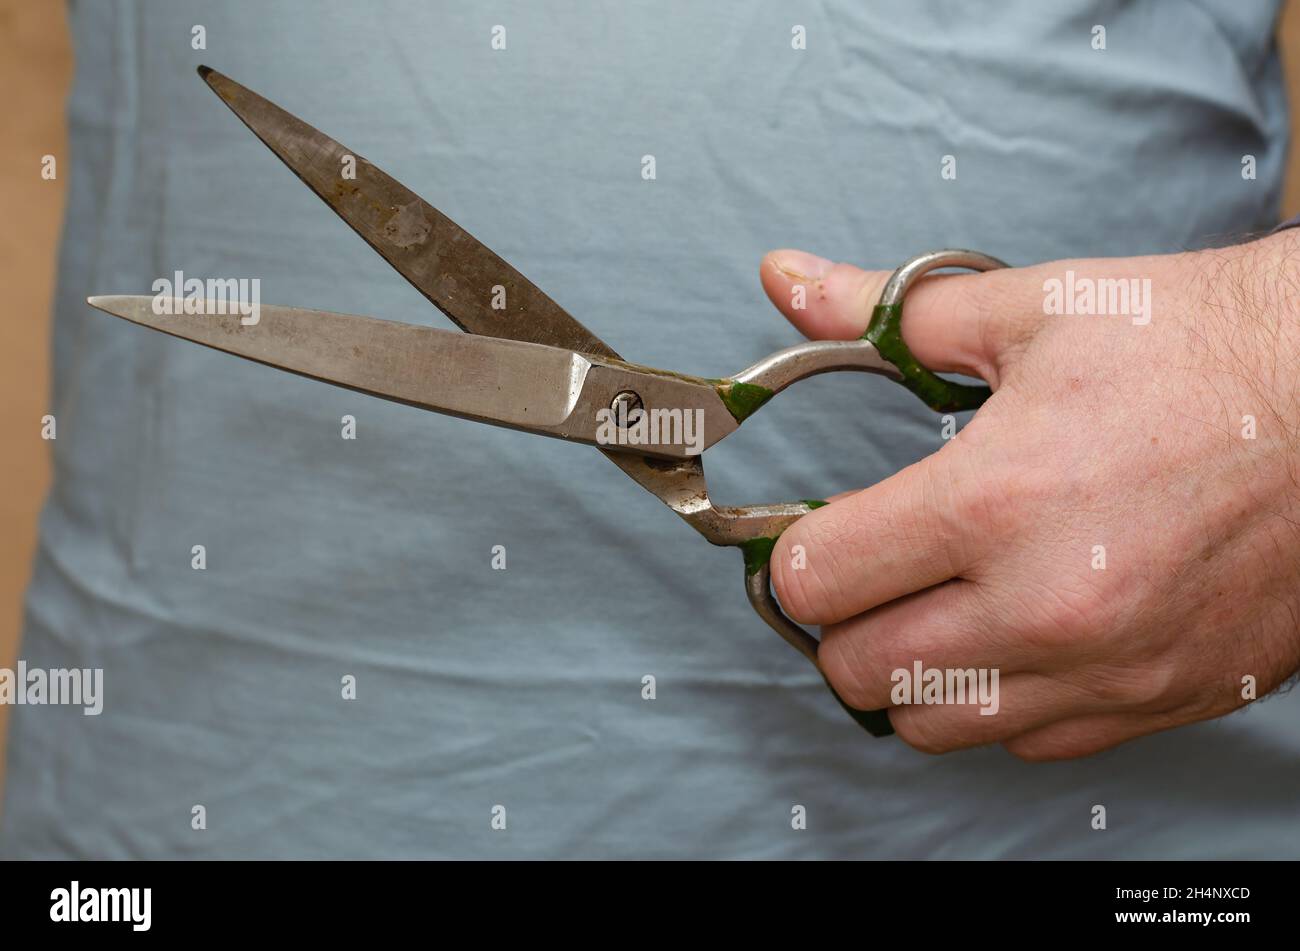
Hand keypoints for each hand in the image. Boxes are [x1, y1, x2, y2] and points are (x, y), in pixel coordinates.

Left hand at [760, 235, 1299, 758]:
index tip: (816, 533)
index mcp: (993, 501)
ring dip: (907, 671)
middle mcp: (1043, 605)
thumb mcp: (1029, 307)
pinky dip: (995, 698)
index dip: (797, 552)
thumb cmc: (1193, 348)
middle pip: (857, 668)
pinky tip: (1012, 633)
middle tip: (869, 571)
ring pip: (932, 724)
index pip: (819, 578)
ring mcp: (1105, 668)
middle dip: (840, 619)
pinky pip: (1027, 741)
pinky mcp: (1158, 701)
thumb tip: (784, 278)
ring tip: (933, 606)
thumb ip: (881, 311)